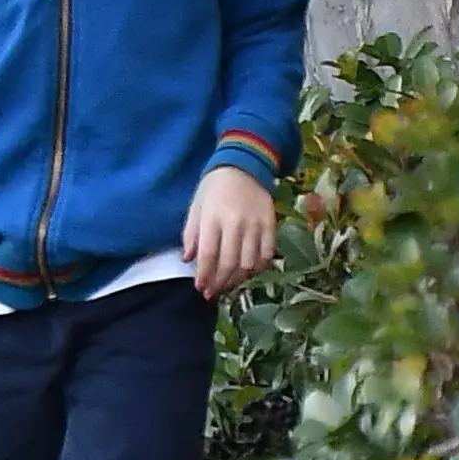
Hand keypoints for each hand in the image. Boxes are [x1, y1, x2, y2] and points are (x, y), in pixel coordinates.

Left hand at [182, 168, 276, 300]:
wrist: (244, 166)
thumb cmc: (214, 188)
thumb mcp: (196, 207)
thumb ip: (191, 234)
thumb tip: (188, 259)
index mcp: (213, 218)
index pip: (209, 254)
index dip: (205, 275)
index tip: (200, 288)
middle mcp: (235, 223)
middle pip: (229, 262)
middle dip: (219, 283)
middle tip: (212, 293)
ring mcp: (255, 224)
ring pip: (249, 262)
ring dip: (238, 279)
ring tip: (228, 285)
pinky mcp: (271, 223)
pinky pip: (268, 253)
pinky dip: (259, 267)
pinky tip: (249, 272)